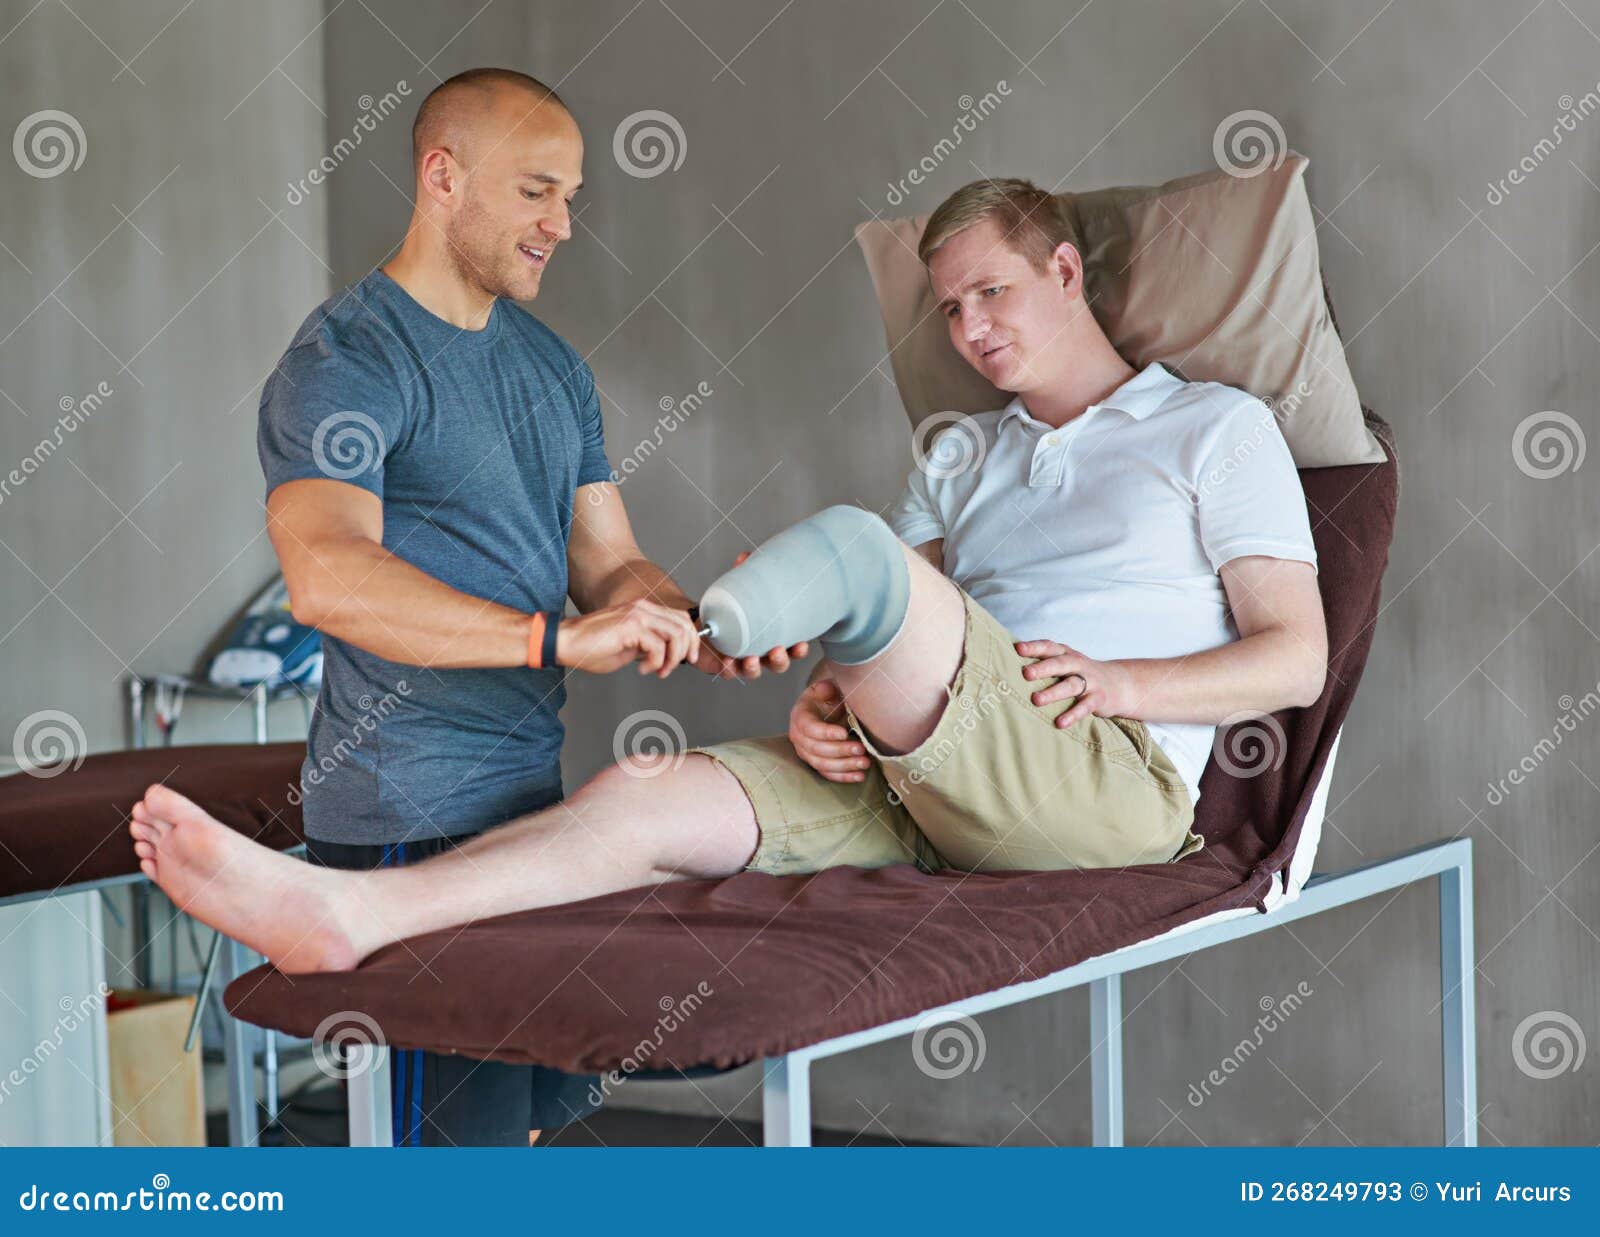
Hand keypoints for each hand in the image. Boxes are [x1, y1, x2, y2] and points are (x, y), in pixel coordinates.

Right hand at [555, 600, 699, 677]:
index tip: (688, 658)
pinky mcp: (630, 626)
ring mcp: (638, 615)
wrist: (565, 642)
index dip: (691, 639)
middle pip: (684, 624)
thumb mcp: (629, 646)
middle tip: (673, 667)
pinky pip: (658, 646)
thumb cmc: (591, 646)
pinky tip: (642, 668)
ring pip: (676, 634)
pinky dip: (655, 663)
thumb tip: (665, 654)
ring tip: (659, 670)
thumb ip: (649, 645)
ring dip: (672, 658)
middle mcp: (644, 608)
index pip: (681, 618)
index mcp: (644, 609)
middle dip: (687, 650)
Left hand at [692, 551, 808, 678]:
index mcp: (772, 638)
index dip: (798, 650)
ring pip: (754, 672)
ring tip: (750, 659)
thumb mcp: (739, 592)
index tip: (801, 644)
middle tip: (776, 651)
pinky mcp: (723, 666)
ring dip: (755, 668)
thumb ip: (744, 576)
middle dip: (779, 660)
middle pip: (778, 665)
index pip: (792, 648)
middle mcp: (761, 653)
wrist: (704, 620)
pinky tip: (727, 661)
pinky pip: (728, 672)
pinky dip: (729, 669)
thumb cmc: (731, 609)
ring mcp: (742, 662)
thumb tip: (745, 556)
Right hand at [788, 678, 870, 782]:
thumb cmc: (829, 697)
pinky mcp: (817, 763)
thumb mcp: (828, 688)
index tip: (844, 733)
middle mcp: (799, 737)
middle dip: (840, 750)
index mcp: (800, 716)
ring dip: (844, 766)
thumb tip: (825, 689)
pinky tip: (859, 776)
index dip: (826, 732)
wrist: (828, 707)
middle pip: (816, 749)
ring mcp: (807, 753)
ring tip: (864, 762)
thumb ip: (826, 688)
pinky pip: (828, 774)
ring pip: (822, 764)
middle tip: (860, 748)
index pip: (809, 727)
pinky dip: (844, 777)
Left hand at [1014, 639, 1136, 728]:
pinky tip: (1059, 722)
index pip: (1049, 647)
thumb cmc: (1080, 673)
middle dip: (1043, 668)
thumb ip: (1043, 662)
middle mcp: (1078, 664)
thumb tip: (1006, 663)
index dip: (1034, 647)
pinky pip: (1085, 706)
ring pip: (1071, 685)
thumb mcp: (1065, 663)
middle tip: (1025, 673)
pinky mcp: (1098, 698)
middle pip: (1060, 664)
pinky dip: (1072, 714)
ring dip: (1053, 692)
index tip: (1018, 649)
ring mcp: (1090, 681)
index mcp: (1066, 654)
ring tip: (1036, 700)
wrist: (1119, 683)